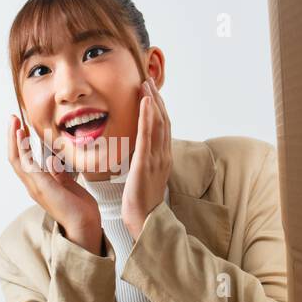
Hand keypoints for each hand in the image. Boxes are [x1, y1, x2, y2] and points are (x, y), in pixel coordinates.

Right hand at [6, 115, 103, 254]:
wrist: (85, 224)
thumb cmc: (79, 208)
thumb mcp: (67, 185)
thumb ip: (57, 174)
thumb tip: (52, 162)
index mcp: (38, 184)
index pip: (23, 160)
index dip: (20, 143)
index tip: (22, 126)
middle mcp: (32, 185)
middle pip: (14, 157)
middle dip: (12, 137)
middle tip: (13, 118)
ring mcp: (34, 186)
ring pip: (16, 159)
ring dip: (14, 138)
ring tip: (15, 121)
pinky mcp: (41, 186)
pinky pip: (26, 164)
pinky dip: (22, 148)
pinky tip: (22, 135)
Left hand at [122, 77, 171, 240]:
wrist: (145, 221)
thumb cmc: (141, 202)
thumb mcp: (144, 176)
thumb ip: (144, 161)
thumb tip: (138, 150)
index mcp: (163, 158)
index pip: (163, 127)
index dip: (158, 108)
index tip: (151, 92)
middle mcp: (163, 155)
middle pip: (163, 120)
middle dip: (156, 99)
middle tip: (148, 80)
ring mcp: (157, 158)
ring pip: (158, 123)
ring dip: (152, 101)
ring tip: (146, 84)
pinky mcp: (146, 163)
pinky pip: (147, 135)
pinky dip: (147, 116)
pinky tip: (145, 102)